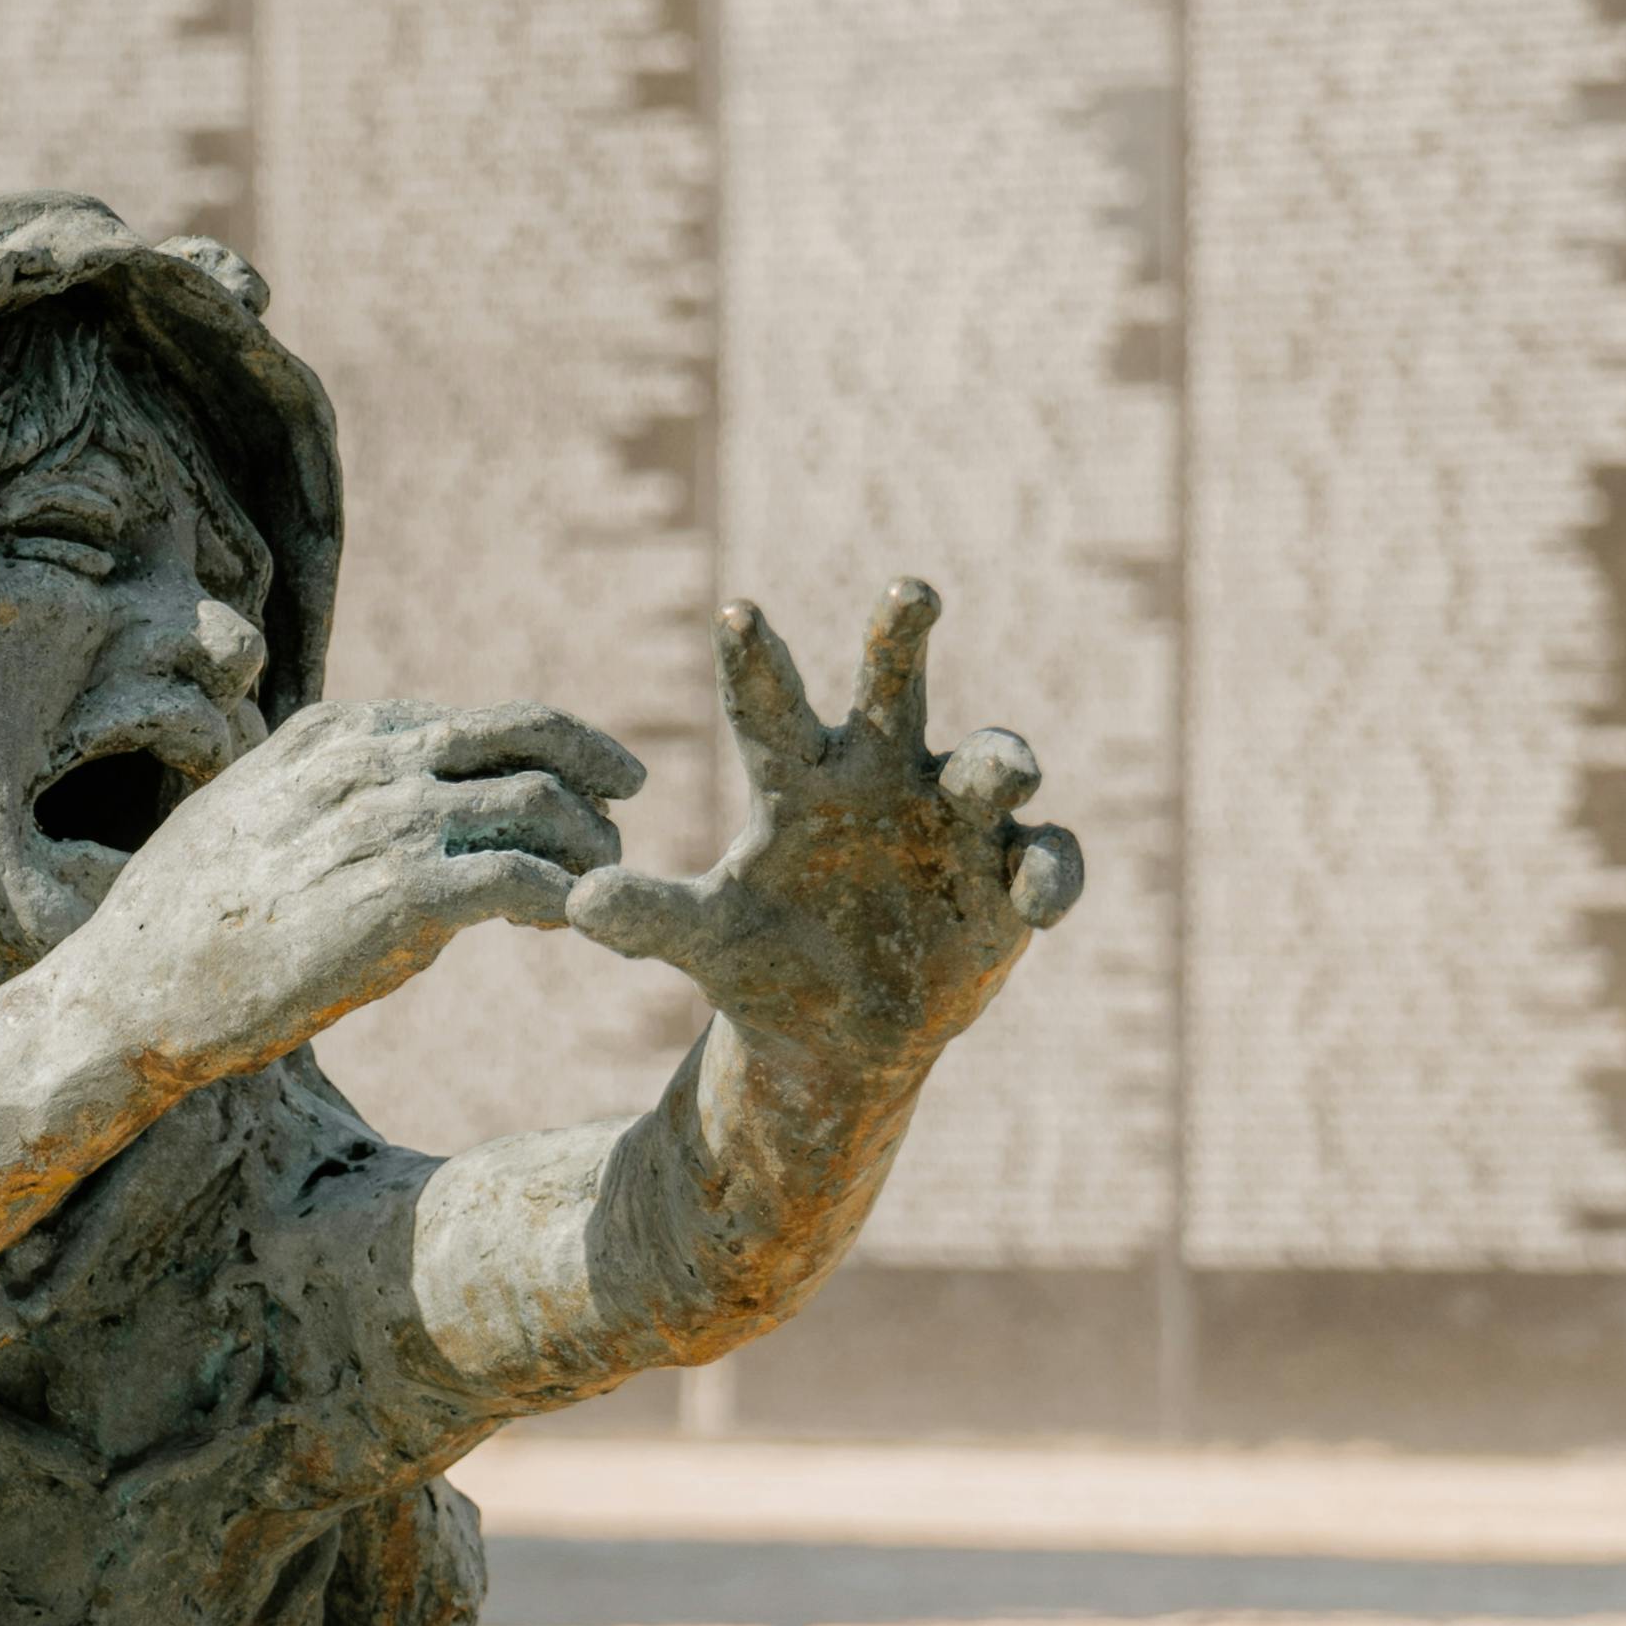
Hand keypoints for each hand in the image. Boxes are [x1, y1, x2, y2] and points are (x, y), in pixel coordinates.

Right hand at [60, 695, 645, 1080]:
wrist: (134, 988)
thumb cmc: (190, 918)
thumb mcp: (259, 815)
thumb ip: (336, 798)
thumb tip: (402, 814)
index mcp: (337, 733)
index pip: (477, 715)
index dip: (549, 741)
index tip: (588, 775)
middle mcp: (369, 763)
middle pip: (527, 734)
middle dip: (595, 764)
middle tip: (629, 800)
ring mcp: (387, 826)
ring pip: (541, 805)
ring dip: (590, 847)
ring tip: (603, 889)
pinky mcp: (402, 901)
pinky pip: (525, 881)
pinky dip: (566, 899)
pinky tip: (570, 926)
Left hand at [568, 584, 1076, 1089]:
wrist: (840, 1035)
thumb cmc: (766, 963)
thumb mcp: (706, 941)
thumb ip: (649, 917)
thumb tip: (576, 902)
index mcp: (803, 781)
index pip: (772, 708)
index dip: (755, 662)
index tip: (735, 611)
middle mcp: (885, 777)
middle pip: (896, 688)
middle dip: (901, 636)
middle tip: (910, 589)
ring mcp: (957, 823)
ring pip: (991, 764)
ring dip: (1001, 761)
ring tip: (1006, 772)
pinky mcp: (1012, 879)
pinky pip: (1047, 860)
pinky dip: (1049, 876)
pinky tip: (1039, 905)